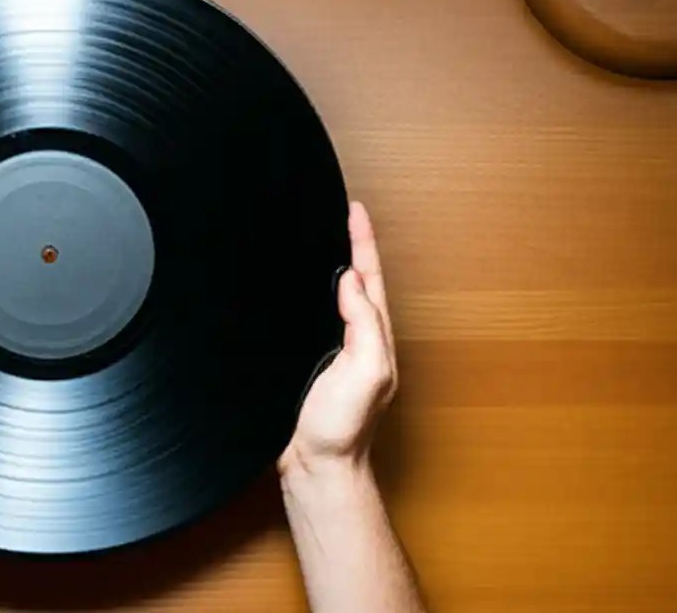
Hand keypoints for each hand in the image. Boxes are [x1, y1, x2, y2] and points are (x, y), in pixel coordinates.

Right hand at [279, 201, 396, 478]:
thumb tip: (351, 281)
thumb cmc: (342, 428)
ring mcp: (336, 353)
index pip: (369, 278)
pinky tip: (303, 290)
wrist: (316, 467)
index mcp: (374, 337)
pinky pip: (316, 318)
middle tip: (344, 211)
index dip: (362, 242)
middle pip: (357, 281)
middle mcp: (358, 340)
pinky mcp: (312, 365)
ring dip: (335, 267)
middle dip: (353, 245)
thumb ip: (363, 325)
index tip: (354, 209)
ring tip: (327, 236)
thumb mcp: (365, 372)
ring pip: (337, 298)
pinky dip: (312, 296)